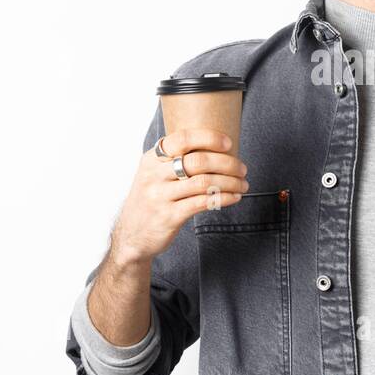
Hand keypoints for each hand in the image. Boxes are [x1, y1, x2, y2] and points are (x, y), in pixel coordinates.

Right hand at [109, 128, 248, 266]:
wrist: (132, 236)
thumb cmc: (152, 200)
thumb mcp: (153, 174)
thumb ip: (174, 160)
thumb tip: (215, 146)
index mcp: (151, 159)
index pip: (182, 139)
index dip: (208, 138)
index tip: (228, 143)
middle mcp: (154, 175)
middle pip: (198, 161)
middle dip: (227, 163)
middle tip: (242, 168)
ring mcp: (160, 197)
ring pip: (204, 183)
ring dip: (230, 182)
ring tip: (243, 184)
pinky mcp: (169, 217)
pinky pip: (202, 203)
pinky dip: (223, 198)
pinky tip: (234, 197)